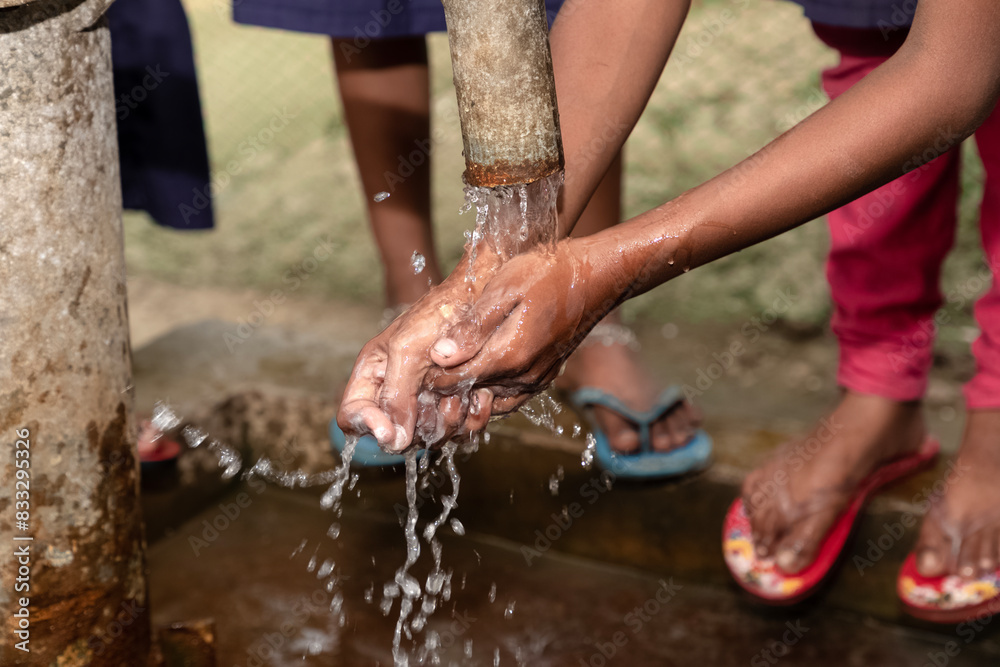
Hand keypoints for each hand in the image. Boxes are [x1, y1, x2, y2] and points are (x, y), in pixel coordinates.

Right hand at [337, 251, 498, 451]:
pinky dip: (470, 419)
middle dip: (418, 425)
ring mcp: (426, 400)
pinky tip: (480, 399)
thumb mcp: (408, 350)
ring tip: (461, 395)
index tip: (390, 433)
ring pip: (429, 436)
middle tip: (438, 403)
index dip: (367, 427)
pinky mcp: (454, 404)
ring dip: (448, 422)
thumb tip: (393, 441)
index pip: (352, 416)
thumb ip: (396, 395)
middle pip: (395, 435)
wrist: (481, 300)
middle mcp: (397, 392)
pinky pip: (459, 431)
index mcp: (374, 375)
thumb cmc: (438, 314)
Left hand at [426, 238, 617, 414]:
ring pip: (488, 400)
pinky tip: (477, 375)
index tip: (412, 364)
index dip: (428, 376)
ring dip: (466, 392)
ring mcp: (536, 380)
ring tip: (444, 374)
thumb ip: (472, 325)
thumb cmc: (548, 273)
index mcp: (508, 356)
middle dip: (443, 388)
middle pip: (468, 395)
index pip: (453, 380)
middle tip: (420, 374)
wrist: (596, 276)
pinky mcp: (545, 377)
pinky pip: (509, 397)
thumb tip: (440, 354)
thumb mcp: (504, 289)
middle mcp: (522, 377)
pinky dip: (488, 392)